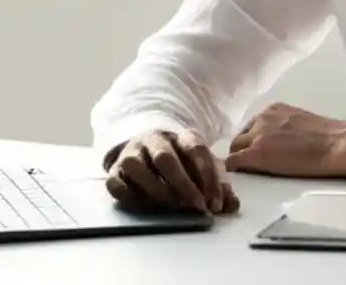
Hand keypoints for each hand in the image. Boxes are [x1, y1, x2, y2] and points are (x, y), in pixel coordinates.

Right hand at [105, 129, 240, 214]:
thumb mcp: (201, 170)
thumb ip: (218, 187)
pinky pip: (115, 182)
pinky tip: (145, 206)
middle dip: (183, 185)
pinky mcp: (114, 170)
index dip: (208, 177)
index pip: (196, 150)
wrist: (146, 150)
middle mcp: (154, 141)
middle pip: (165, 158)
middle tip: (197, 207)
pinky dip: (128, 196)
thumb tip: (231, 205)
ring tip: (171, 207)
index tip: (215, 203)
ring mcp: (132, 154)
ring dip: (155, 189)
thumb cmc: (180, 164)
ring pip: (136, 166)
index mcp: (181, 137)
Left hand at [225, 102, 345, 178]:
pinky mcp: (256, 154)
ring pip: (234, 148)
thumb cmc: (330, 137)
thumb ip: (285, 127)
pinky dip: (237, 170)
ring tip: (252, 173)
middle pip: (240, 137)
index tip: (260, 152)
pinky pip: (233, 162)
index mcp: (274, 110)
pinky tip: (246, 177)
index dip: (254, 141)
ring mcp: (257, 135)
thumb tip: (280, 140)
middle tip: (254, 166)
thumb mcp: (301, 123)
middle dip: (244, 150)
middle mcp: (261, 118)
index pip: (253, 126)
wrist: (336, 144)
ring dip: (241, 159)